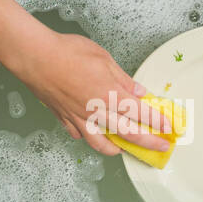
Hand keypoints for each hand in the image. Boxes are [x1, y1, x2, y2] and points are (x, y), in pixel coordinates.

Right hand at [9, 28, 171, 156]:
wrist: (35, 56)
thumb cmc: (66, 52)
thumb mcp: (103, 58)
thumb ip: (122, 78)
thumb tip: (137, 91)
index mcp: (109, 94)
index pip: (140, 112)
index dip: (157, 121)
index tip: (167, 127)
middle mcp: (96, 110)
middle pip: (128, 133)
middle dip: (148, 142)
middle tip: (160, 147)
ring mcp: (79, 118)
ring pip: (101, 143)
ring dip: (117, 148)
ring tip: (124, 149)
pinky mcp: (63, 118)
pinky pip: (79, 134)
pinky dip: (88, 137)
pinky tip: (92, 133)